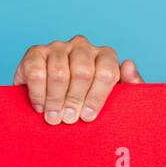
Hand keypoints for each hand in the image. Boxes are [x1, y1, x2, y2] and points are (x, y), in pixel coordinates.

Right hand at [12, 36, 144, 124]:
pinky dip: (38, 94)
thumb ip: (131, 85)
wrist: (55, 107)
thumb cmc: (90, 104)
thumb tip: (128, 65)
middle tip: (69, 120)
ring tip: (54, 118)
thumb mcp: (116, 100)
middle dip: (76, 101)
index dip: (97, 98)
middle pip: (83, 72)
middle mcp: (82, 46)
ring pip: (59, 73)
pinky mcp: (35, 53)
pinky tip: (41, 107)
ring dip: (56, 101)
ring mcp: (58, 47)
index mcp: (105, 55)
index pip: (107, 72)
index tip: (88, 117)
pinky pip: (36, 72)